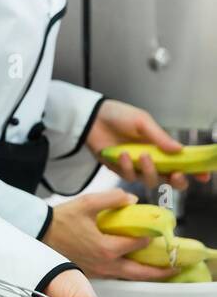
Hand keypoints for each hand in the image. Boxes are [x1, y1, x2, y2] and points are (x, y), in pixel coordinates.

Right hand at [42, 189, 176, 280]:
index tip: (158, 231)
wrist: (40, 233)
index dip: (151, 237)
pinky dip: (130, 273)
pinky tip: (133, 267)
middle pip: (141, 272)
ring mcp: (99, 271)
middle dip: (160, 271)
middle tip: (174, 267)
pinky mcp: (92, 273)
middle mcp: (106, 263)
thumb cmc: (61, 219)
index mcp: (107, 247)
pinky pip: (117, 276)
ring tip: (160, 271)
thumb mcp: (86, 203)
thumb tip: (132, 200)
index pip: (138, 244)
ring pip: (130, 277)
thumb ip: (112, 199)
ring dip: (147, 274)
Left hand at [89, 99, 210, 190]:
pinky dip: (127, 167)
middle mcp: (151, 160)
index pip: (182, 162)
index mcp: (161, 147)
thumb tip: (181, 150)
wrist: (92, 117)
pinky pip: (128, 176)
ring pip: (151, 180)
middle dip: (177, 180)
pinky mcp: (119, 170)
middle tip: (176, 174)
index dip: (195, 171)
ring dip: (150, 170)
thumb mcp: (142, 122)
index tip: (203, 175)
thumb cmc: (119, 115)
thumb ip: (160, 137)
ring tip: (142, 155)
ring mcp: (135, 166)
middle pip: (170, 179)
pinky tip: (121, 154)